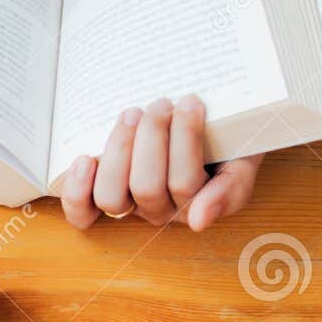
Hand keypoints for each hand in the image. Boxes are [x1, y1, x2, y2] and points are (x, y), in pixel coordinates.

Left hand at [59, 96, 264, 230]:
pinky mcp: (97, 197)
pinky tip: (84, 160)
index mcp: (197, 204)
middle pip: (146, 188)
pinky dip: (77, 191)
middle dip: (151, 137)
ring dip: (118, 152)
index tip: (190, 101)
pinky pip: (82, 212)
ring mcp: (129, 205)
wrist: (206, 126)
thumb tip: (199, 220)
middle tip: (160, 104)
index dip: (184, 139)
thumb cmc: (225, 141)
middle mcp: (161, 210)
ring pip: (112, 198)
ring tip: (131, 115)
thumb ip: (231, 190)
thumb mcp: (243, 159)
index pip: (185, 183)